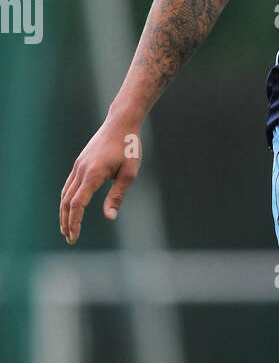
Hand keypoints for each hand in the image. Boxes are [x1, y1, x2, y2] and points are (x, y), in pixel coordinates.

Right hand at [59, 118, 141, 244]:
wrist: (121, 123)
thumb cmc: (129, 147)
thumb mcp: (129, 173)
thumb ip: (118, 195)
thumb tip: (109, 217)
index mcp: (93, 174)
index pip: (78, 204)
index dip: (75, 222)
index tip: (74, 236)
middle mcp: (81, 170)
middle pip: (67, 201)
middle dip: (67, 222)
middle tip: (70, 239)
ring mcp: (78, 165)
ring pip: (65, 193)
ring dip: (64, 212)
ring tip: (66, 228)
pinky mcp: (80, 163)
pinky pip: (69, 184)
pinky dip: (67, 199)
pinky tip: (70, 207)